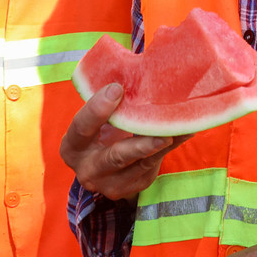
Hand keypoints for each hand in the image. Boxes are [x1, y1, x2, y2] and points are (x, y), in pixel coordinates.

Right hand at [60, 82, 191, 200]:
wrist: (103, 164)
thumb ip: (108, 102)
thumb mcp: (95, 118)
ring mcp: (111, 184)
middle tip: (161, 132)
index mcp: (72, 146)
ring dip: (163, 145)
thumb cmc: (99, 129)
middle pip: (115, 157)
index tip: (117, 88)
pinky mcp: (134, 187)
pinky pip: (154, 166)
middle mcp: (88, 170)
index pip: (82, 127)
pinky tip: (184, 132)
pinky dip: (170, 148)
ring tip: (181, 128)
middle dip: (139, 145)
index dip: (97, 109)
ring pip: (141, 165)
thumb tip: (133, 69)